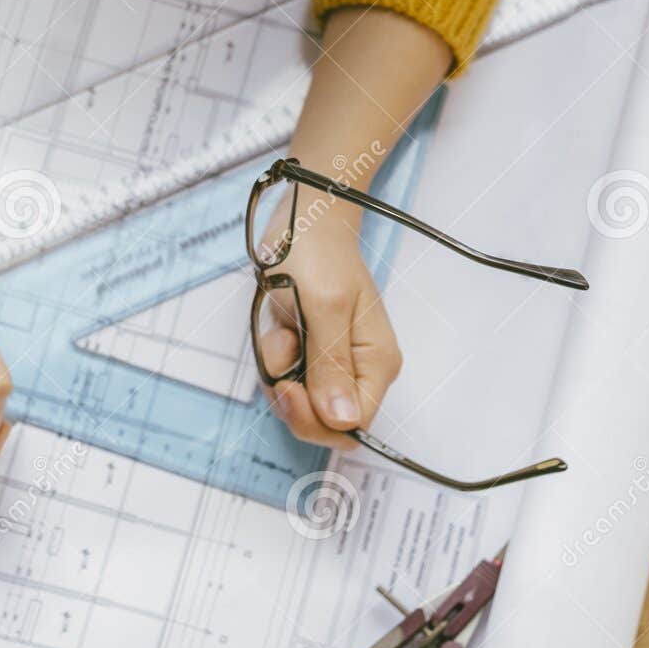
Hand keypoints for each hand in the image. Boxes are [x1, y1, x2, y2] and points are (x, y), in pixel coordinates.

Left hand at [257, 201, 402, 447]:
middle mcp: (358, 371)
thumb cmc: (317, 254)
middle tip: (282, 346)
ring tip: (283, 326)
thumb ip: (331, 364)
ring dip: (277, 368)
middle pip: (321, 420)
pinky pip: (284, 379)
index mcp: (376, 364)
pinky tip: (279, 326)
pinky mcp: (309, 354)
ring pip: (297, 401)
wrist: (302, 221)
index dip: (314, 417)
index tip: (287, 384)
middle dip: (290, 391)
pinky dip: (272, 357)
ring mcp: (332, 364)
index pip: (350, 426)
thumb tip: (344, 420)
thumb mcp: (323, 306)